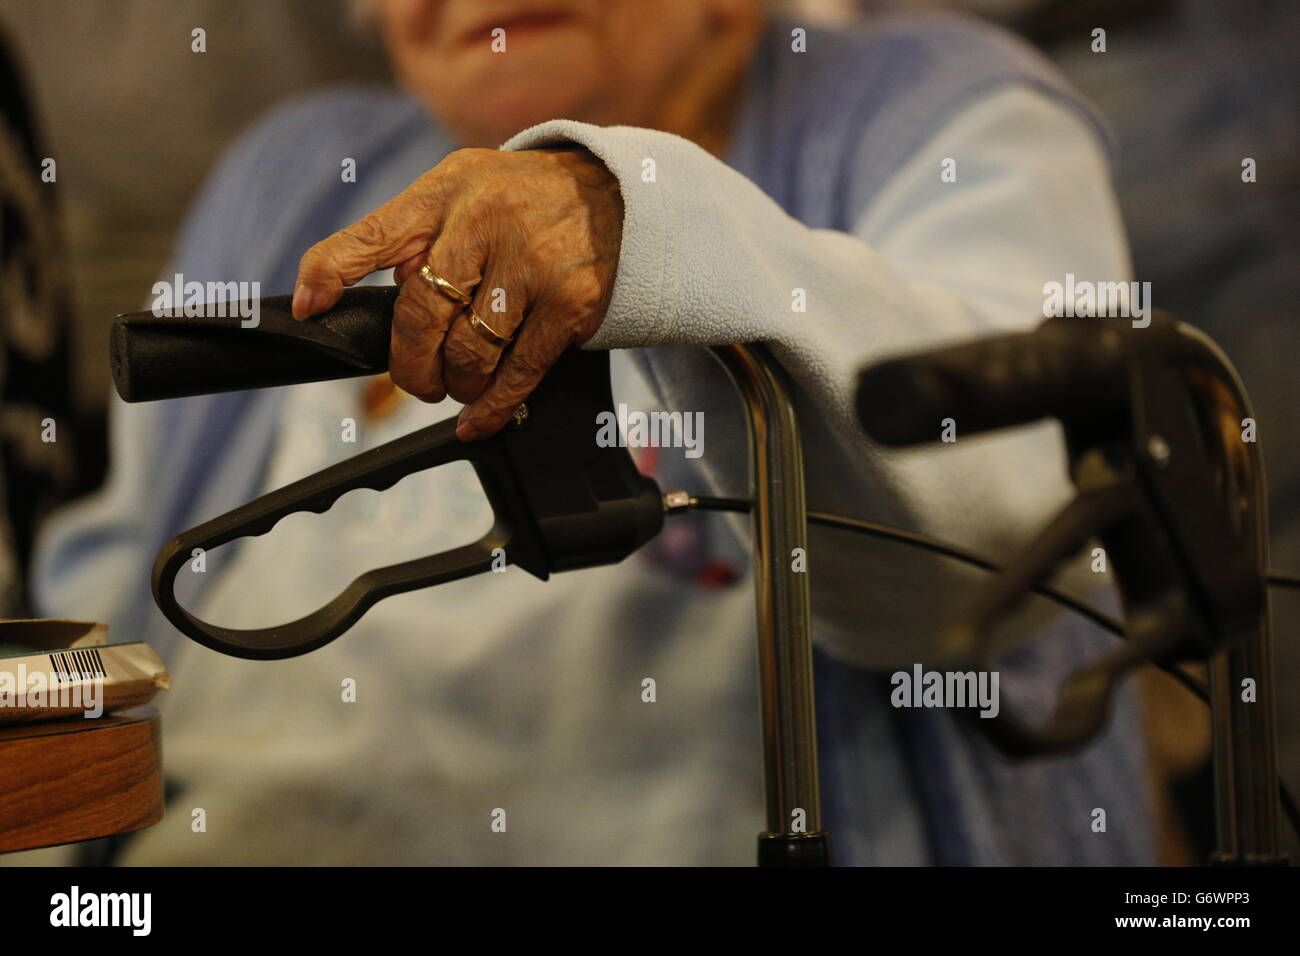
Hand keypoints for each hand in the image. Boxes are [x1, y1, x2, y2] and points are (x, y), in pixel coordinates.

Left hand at [291, 146, 622, 437]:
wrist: (617, 196)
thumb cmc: (524, 200)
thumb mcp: (465, 189)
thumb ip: (419, 233)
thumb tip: (374, 295)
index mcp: (445, 192)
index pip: (373, 235)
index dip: (331, 272)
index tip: (307, 307)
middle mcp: (485, 224)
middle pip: (420, 315)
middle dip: (409, 365)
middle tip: (416, 380)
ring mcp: (530, 265)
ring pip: (469, 352)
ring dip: (456, 383)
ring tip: (459, 382)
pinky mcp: (569, 304)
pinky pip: (518, 373)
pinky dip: (492, 407)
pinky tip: (479, 418)